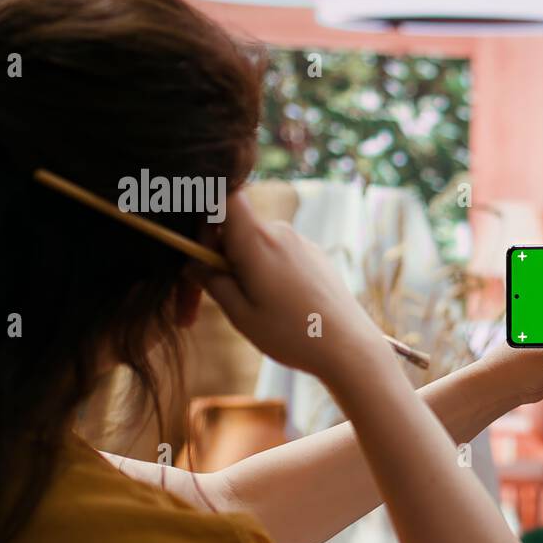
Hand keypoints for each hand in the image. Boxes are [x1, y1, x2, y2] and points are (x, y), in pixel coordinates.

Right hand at [190, 194, 384, 380]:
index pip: (224, 196)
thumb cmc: (293, 334)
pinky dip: (265, 272)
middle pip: (234, 227)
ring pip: (255, 244)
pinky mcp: (314, 255)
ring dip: (242, 268)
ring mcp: (300, 242)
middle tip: (207, 302)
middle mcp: (280, 232)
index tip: (197, 249)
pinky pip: (277, 254)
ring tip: (249, 309)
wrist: (350, 347)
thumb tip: (192, 264)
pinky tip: (275, 306)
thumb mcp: (241, 315)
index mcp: (257, 241)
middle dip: (216, 257)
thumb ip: (212, 282)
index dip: (204, 213)